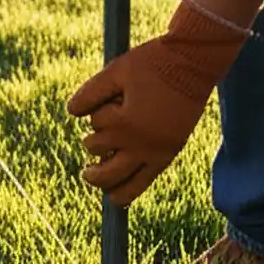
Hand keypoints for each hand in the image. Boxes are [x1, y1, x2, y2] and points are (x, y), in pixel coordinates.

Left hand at [67, 0, 248, 206]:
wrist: (193, 64)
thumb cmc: (153, 64)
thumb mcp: (117, 71)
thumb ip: (92, 92)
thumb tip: (71, 112)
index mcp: (126, 122)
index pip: (96, 128)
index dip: (98, 114)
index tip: (112, 101)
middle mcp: (140, 144)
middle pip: (103, 169)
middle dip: (92, 168)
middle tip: (86, 171)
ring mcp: (156, 153)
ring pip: (121, 184)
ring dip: (105, 183)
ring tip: (96, 181)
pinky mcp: (168, 155)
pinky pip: (144, 183)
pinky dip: (128, 192)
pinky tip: (116, 199)